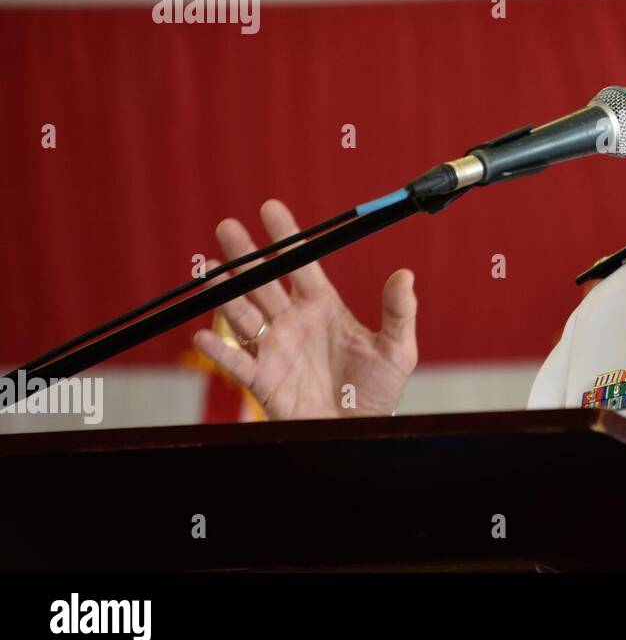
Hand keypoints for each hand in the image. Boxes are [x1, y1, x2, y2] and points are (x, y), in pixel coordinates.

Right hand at [192, 199, 417, 419]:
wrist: (358, 431)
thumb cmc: (377, 392)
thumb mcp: (397, 349)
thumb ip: (399, 312)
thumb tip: (405, 274)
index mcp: (324, 309)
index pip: (301, 265)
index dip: (286, 236)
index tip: (270, 208)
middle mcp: (294, 323)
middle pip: (264, 282)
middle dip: (246, 256)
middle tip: (227, 227)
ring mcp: (276, 349)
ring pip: (244, 315)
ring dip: (226, 294)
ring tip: (211, 272)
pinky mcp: (264, 380)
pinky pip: (237, 362)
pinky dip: (220, 350)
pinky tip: (205, 334)